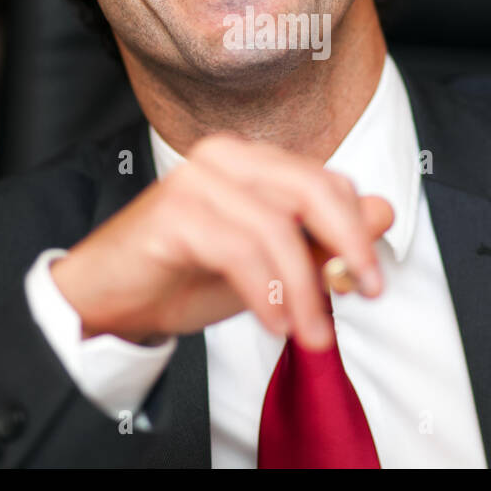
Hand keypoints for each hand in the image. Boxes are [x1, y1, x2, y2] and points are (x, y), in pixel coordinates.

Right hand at [50, 133, 393, 350]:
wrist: (108, 300)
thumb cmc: (186, 277)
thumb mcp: (270, 263)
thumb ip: (321, 239)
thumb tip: (383, 212)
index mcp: (251, 159)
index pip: (327, 180)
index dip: (358, 229)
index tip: (372, 280)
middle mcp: (225, 157)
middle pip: (312, 190)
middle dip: (349, 244)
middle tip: (368, 292)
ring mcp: (196, 181)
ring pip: (277, 228)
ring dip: (304, 289)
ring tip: (311, 333)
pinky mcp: (172, 214)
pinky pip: (239, 251)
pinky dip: (266, 292)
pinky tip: (275, 324)